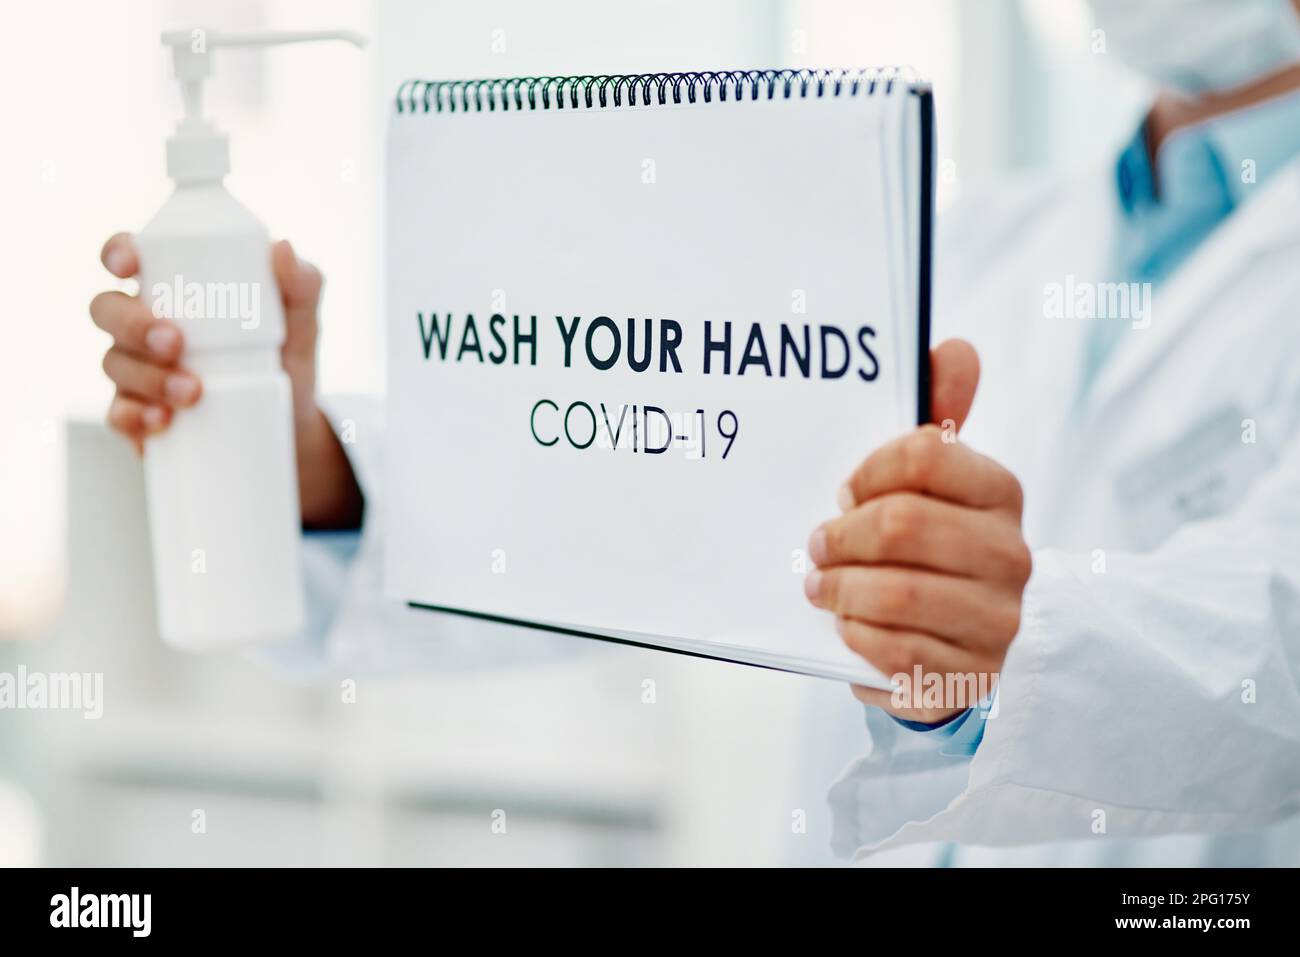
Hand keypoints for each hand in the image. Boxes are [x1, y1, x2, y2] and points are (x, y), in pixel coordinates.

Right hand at [90, 234, 363, 528]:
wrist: (291, 424)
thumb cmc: (284, 356)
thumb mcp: (299, 320)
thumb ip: (299, 282)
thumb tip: (282, 248)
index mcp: (174, 288)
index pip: (128, 256)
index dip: (118, 252)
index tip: (130, 266)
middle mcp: (143, 323)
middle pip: (106, 309)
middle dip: (133, 324)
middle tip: (175, 342)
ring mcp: (135, 370)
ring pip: (113, 363)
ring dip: (149, 376)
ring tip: (194, 391)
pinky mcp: (137, 414)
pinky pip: (117, 414)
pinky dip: (136, 415)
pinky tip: (163, 420)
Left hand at [804, 339, 1030, 723]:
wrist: (972, 636)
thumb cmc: (936, 541)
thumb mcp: (937, 478)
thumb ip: (941, 411)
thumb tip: (955, 347)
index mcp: (999, 491)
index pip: (924, 454)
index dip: (868, 471)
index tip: (846, 490)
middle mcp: (1010, 555)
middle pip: (901, 526)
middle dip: (842, 535)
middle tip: (818, 544)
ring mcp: (998, 620)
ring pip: (896, 595)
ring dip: (841, 589)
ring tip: (822, 585)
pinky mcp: (972, 677)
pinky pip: (898, 654)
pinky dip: (857, 637)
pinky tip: (847, 625)